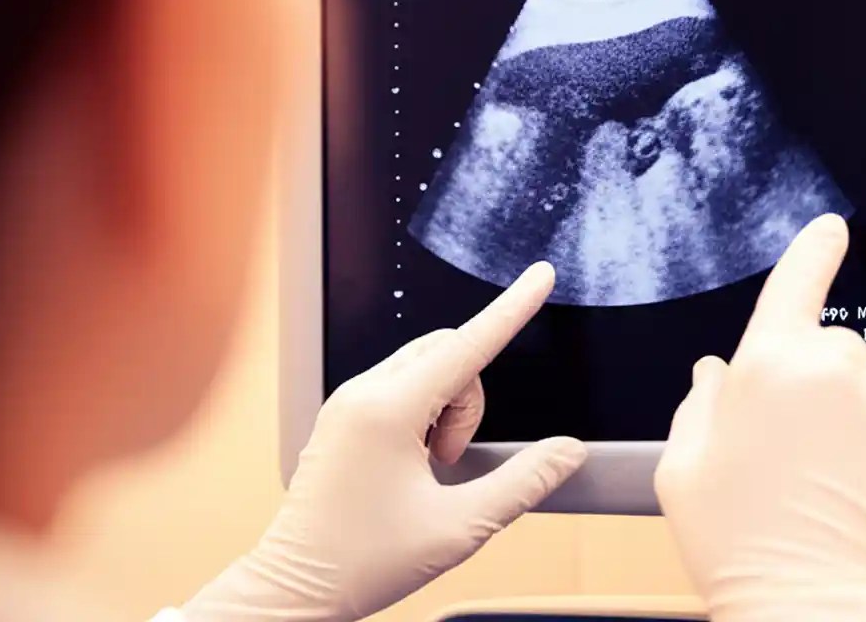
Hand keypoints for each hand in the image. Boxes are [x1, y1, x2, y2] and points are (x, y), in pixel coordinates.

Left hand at [182, 263, 586, 621]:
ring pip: (426, 369)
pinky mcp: (343, 418)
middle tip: (453, 462)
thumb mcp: (461, 528)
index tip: (540, 276)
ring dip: (448, 410)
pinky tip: (412, 467)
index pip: (469, 345)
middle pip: (448, 353)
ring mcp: (347, 403)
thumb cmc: (364, 562)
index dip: (512, 309)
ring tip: (430, 471)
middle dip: (470, 398)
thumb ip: (525, 483)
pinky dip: (425, 416)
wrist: (296, 589)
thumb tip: (568, 451)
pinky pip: (402, 388)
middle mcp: (362, 394)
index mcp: (388, 410)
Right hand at [656, 215, 865, 621]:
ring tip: (831, 486)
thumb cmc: (735, 543)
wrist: (810, 608)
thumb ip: (701, 406)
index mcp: (770, 365)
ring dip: (859, 424)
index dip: (813, 251)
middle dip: (818, 384)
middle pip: (834, 350)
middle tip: (795, 449)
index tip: (831, 230)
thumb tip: (718, 374)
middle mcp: (839, 372)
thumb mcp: (683, 470)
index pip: (797, 283)